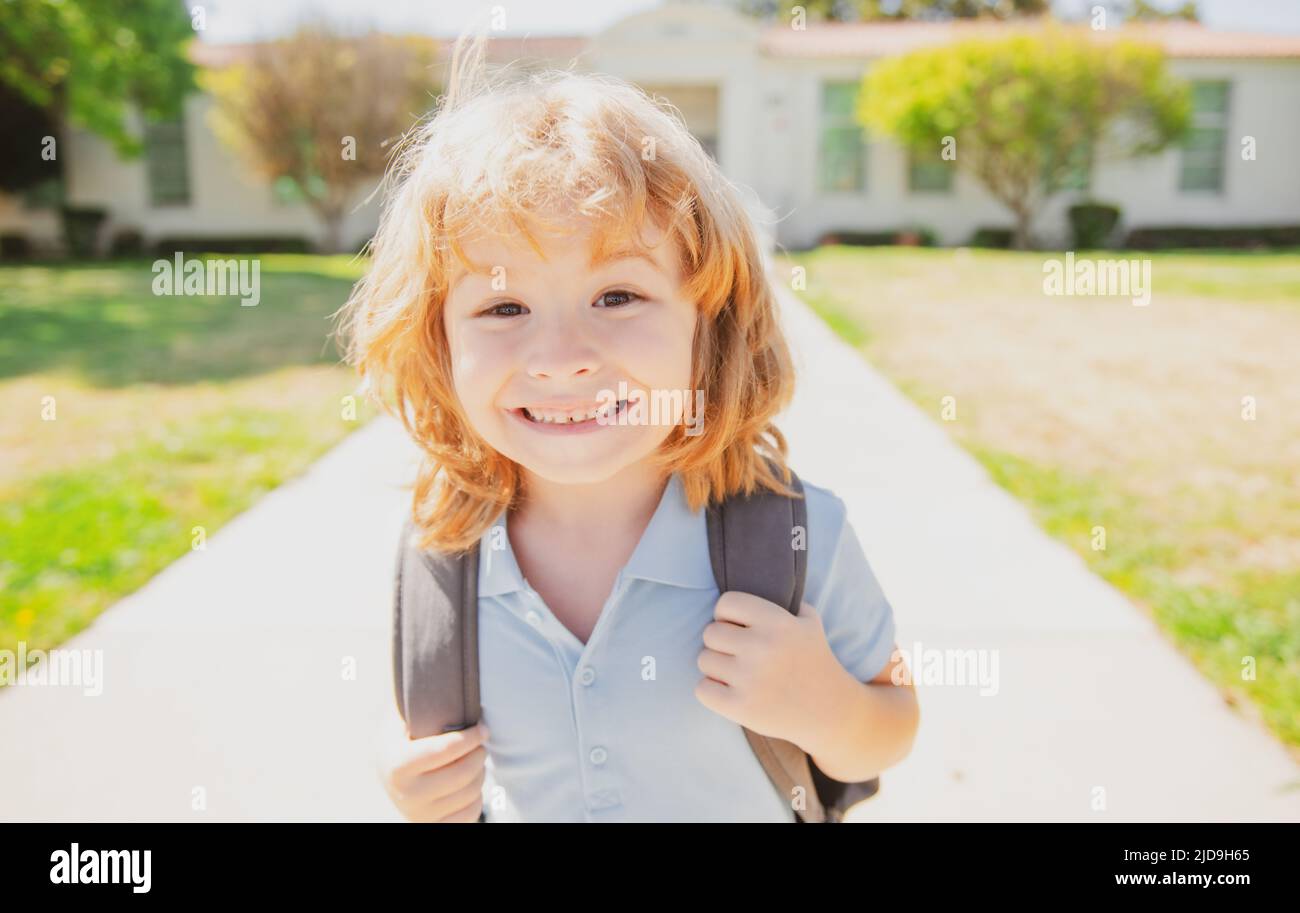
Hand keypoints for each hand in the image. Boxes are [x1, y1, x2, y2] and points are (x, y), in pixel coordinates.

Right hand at [375, 701, 488, 822]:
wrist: (388, 779)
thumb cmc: (400, 739)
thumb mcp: (397, 719)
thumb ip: (412, 699)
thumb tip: (430, 667)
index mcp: (396, 763)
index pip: (443, 750)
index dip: (469, 738)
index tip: (484, 728)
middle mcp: (405, 794)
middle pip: (462, 773)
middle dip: (479, 754)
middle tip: (481, 744)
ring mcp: (419, 815)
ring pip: (470, 793)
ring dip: (479, 774)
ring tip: (474, 760)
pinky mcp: (433, 828)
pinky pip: (470, 814)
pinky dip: (477, 797)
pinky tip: (468, 783)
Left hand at [694, 591, 848, 749]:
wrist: (830, 711)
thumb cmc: (813, 660)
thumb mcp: (809, 620)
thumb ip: (783, 598)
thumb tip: (752, 579)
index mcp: (778, 622)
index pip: (725, 603)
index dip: (727, 615)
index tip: (737, 627)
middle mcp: (762, 647)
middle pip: (710, 632)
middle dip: (721, 642)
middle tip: (737, 653)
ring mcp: (750, 678)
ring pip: (703, 659)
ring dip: (716, 666)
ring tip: (736, 672)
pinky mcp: (741, 707)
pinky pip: (702, 689)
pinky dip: (712, 690)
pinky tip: (730, 690)